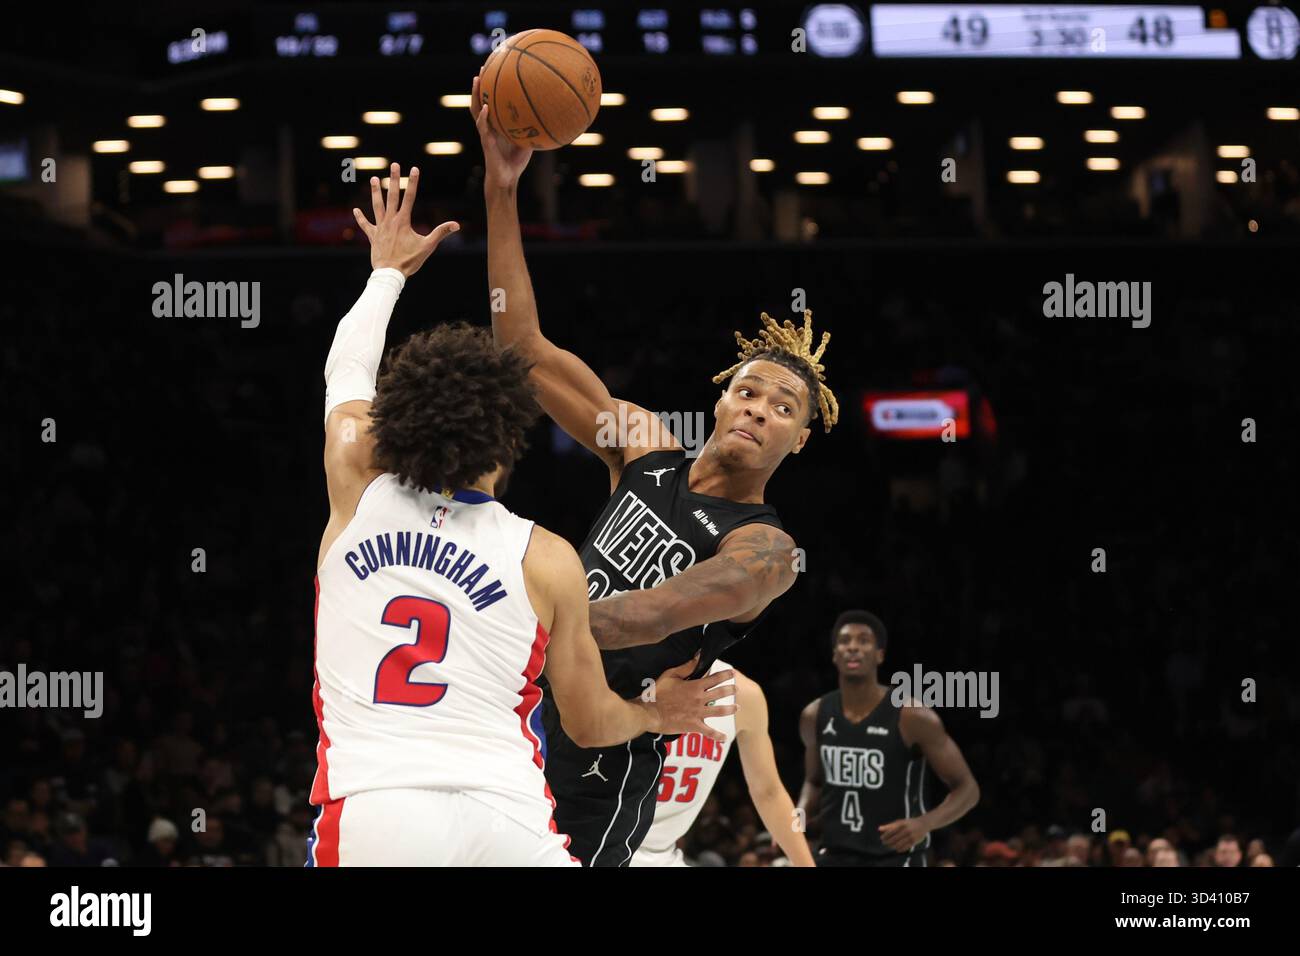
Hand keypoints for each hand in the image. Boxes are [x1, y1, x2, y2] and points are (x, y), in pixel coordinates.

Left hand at [352, 163, 458, 277]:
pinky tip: (356, 210)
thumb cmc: (410, 261)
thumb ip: (441, 233)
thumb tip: (456, 225)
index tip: (414, 168)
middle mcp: (390, 221)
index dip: (412, 182)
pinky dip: (360, 218)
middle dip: (393, 179)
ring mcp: (380, 228)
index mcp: (403, 221)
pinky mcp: (373, 237)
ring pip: (377, 206)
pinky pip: (365, 225)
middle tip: (393, 165)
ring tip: (373, 179)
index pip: (409, 197)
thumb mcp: (428, 246)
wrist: (390, 274)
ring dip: (375, 192)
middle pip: (392, 196)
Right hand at [471, 67, 532, 189]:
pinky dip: (483, 117)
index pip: (491, 102)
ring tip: (478, 79)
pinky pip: (482, 127)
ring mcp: (485, 132)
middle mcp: (488, 125)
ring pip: (475, 109)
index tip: (495, 69)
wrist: (506, 179)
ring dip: (476, 94)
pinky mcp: (485, 142)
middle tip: (483, 66)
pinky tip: (485, 108)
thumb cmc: (516, 161)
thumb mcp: (528, 141)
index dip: (491, 87)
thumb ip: (534, 129)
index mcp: (496, 124)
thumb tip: (551, 117)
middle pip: (480, 100)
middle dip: (480, 84)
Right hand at [645, 656, 736, 741]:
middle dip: (731, 690)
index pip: (715, 678)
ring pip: (719, 711)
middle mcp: (700, 699)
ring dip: (730, 709)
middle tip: (736, 688)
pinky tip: (724, 737)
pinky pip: (709, 732)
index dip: (725, 675)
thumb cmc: (658, 692)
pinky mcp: (694, 726)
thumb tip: (699, 655)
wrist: (650, 712)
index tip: (732, 673)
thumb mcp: (671, 675)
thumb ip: (687, 666)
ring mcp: (698, 713)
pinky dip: (717, 736)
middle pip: (720, 693)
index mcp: (695, 686)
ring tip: (737, 707)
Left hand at [877, 817, 929, 852]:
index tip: (881, 838)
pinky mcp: (914, 841)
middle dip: (888, 842)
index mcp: (902, 824)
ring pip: (899, 844)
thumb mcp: (899, 822)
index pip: (891, 831)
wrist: (923, 824)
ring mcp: (910, 836)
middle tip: (884, 843)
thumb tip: (879, 829)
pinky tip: (897, 849)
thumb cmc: (909, 823)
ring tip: (890, 846)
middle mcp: (906, 830)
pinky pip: (905, 847)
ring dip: (893, 846)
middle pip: (894, 838)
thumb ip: (889, 826)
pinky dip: (900, 849)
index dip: (885, 836)